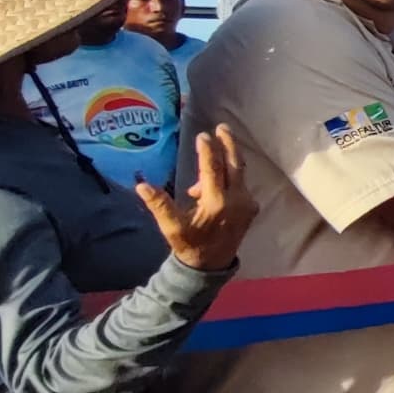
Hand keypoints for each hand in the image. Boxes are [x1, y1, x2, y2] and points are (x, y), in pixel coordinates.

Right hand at [139, 125, 257, 270]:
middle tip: (222, 126)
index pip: (213, 169)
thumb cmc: (189, 245)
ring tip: (214, 147)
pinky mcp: (252, 207)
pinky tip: (215, 177)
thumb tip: (141, 184)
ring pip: (240, 173)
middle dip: (228, 144)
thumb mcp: (171, 227)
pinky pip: (242, 184)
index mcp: (217, 204)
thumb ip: (159, 204)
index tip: (203, 135)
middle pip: (235, 164)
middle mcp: (237, 201)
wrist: (211, 265)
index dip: (208, 150)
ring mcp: (247, 204)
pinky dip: (230, 175)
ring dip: (228, 158)